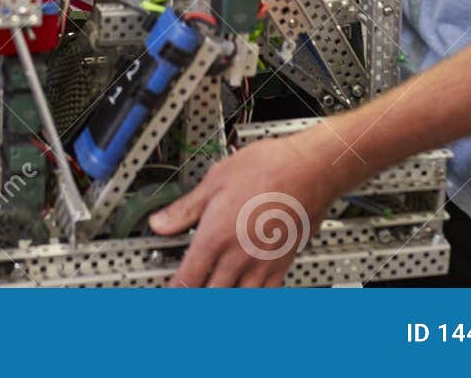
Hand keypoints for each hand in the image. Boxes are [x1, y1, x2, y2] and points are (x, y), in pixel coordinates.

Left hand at [148, 131, 344, 286]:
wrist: (310, 169)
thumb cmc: (267, 167)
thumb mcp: (216, 180)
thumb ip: (185, 208)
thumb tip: (160, 223)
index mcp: (215, 237)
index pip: (187, 280)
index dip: (173, 293)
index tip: (167, 294)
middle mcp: (238, 257)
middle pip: (210, 297)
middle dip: (196, 302)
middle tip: (188, 297)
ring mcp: (261, 264)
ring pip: (237, 301)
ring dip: (223, 301)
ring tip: (214, 295)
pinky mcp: (282, 264)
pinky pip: (264, 295)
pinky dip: (251, 298)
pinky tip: (245, 292)